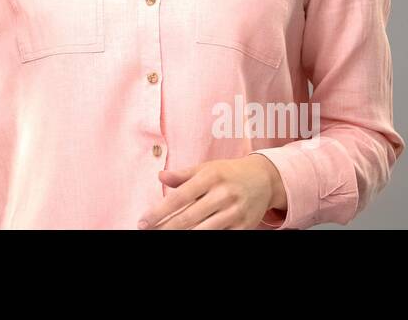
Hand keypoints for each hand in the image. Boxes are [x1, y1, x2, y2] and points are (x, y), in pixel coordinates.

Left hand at [137, 156, 284, 229]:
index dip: (159, 211)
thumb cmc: (228, 173)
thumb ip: (183, 175)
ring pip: (204, 230)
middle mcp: (223, 194)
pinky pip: (221, 236)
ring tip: (165, 237)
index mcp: (210, 177)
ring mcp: (235, 212)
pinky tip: (192, 239)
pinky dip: (205, 239)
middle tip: (149, 232)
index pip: (179, 197)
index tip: (143, 221)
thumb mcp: (206, 168)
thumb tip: (160, 176)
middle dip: (166, 228)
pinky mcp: (244, 226)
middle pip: (189, 217)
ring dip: (183, 236)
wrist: (264, 179)